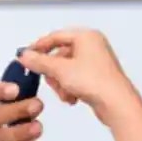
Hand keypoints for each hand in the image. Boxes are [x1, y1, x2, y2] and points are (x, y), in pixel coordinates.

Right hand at [17, 29, 135, 122]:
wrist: (116, 104)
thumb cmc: (95, 82)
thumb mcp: (60, 70)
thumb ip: (40, 62)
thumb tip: (25, 56)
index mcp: (86, 36)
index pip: (55, 36)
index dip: (39, 47)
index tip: (27, 57)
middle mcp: (92, 46)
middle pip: (60, 55)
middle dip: (53, 71)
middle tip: (49, 80)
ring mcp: (96, 62)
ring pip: (66, 69)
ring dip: (60, 83)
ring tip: (64, 93)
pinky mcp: (97, 77)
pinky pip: (75, 78)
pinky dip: (70, 88)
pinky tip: (72, 98)